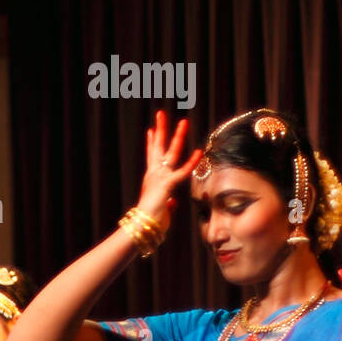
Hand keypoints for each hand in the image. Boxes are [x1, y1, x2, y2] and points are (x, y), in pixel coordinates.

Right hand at [137, 110, 201, 230]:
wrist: (142, 227)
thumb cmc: (150, 222)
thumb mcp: (161, 210)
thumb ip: (169, 204)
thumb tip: (174, 204)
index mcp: (150, 179)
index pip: (151, 157)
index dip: (152, 143)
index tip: (151, 130)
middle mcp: (153, 174)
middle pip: (157, 147)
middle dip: (160, 129)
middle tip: (161, 113)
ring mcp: (159, 177)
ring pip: (170, 152)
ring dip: (178, 136)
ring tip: (184, 121)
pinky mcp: (167, 184)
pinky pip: (182, 172)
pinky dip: (191, 163)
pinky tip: (199, 152)